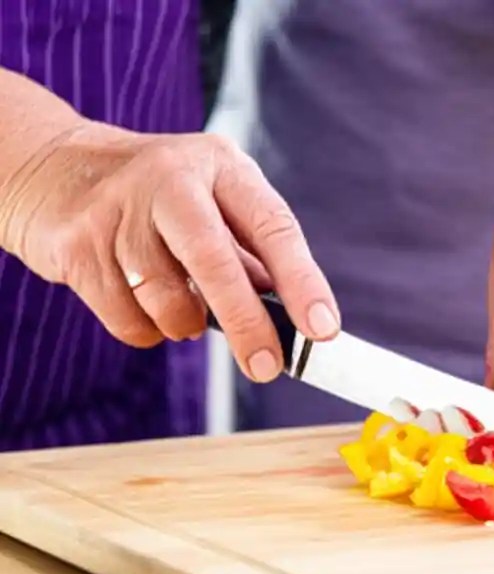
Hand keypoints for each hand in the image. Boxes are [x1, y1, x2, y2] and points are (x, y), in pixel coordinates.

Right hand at [0, 121, 338, 382]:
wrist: (48, 166)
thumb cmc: (156, 198)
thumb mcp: (212, 202)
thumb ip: (250, 255)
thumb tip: (295, 321)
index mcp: (219, 164)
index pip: (272, 227)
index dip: (303, 282)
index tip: (323, 329)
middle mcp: (169, 177)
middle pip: (214, 262)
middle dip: (247, 324)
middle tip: (267, 366)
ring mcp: (116, 209)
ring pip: (166, 299)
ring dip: (185, 326)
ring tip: (184, 313)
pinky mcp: (75, 244)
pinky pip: (126, 317)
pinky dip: (146, 330)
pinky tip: (143, 305)